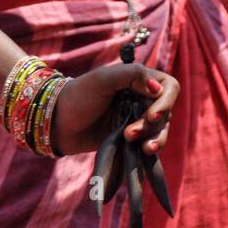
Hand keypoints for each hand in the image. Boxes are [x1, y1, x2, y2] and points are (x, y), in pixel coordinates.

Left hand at [50, 64, 178, 156]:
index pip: (168, 87)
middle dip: (151, 124)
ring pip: (161, 130)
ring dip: (152, 138)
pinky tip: (143, 152)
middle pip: (166, 112)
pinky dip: (150, 148)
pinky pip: (151, 144)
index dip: (166, 101)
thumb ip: (132, 75)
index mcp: (137, 80)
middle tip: (130, 132)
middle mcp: (141, 99)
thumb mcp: (102, 79)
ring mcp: (137, 119)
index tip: (152, 114)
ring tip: (130, 140)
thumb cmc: (78, 95)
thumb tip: (160, 88)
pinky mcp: (132, 139)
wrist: (58, 123)